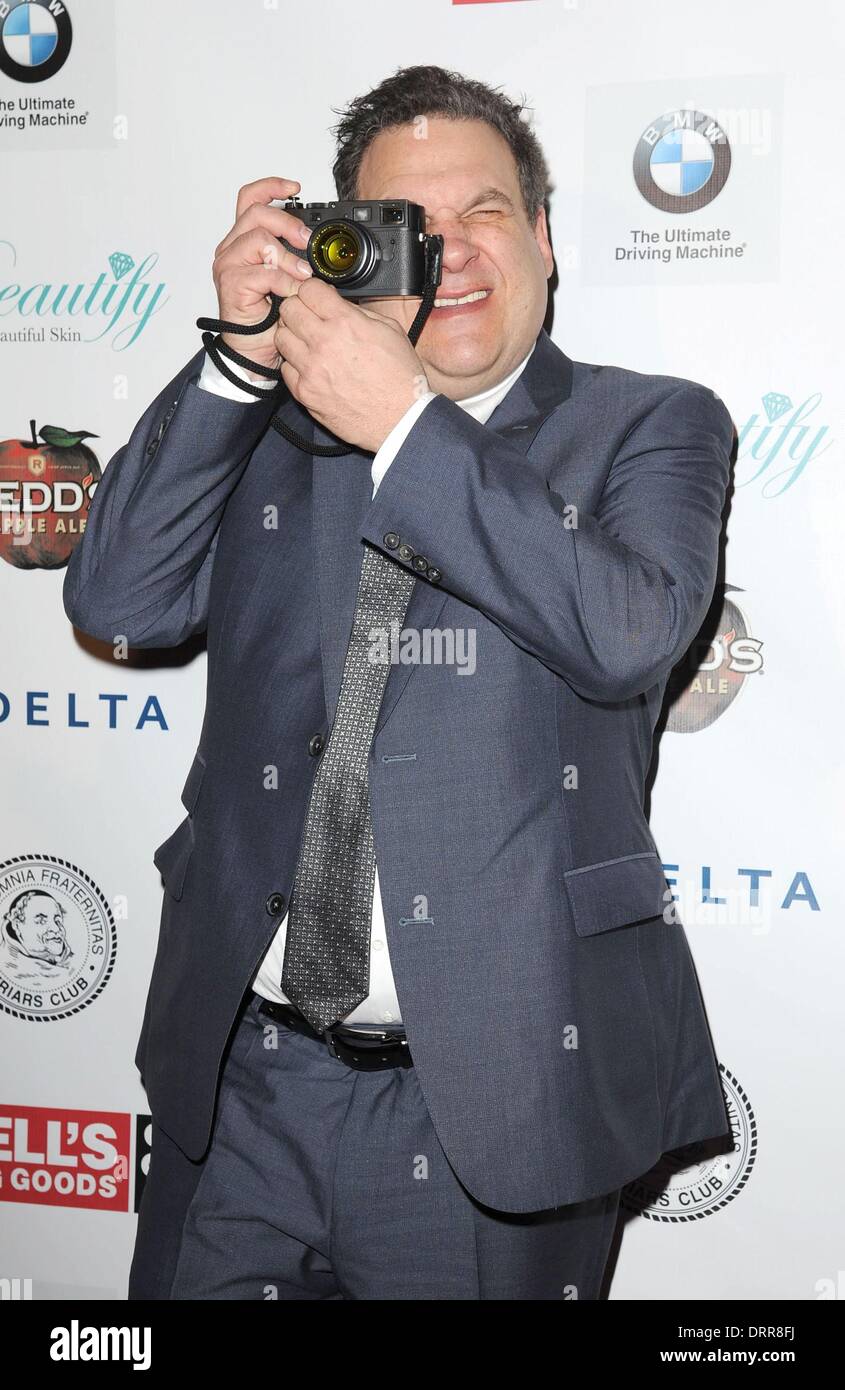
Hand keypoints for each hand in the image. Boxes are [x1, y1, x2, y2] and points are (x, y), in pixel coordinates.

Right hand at [212, 176, 314, 374]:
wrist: (254, 353)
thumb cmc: (270, 320)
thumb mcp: (289, 280)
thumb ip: (296, 257)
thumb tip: (318, 246)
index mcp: (244, 241)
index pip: (251, 199)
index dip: (272, 186)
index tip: (296, 188)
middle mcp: (232, 249)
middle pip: (256, 212)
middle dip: (288, 222)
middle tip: (307, 241)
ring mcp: (228, 265)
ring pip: (259, 237)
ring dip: (287, 255)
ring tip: (303, 274)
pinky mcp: (231, 284)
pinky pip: (262, 271)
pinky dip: (283, 280)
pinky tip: (293, 292)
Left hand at [273, 278, 430, 452]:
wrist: (400, 419)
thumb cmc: (400, 377)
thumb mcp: (389, 330)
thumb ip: (358, 312)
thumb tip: (337, 303)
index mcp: (346, 323)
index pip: (308, 289)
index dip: (312, 291)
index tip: (317, 298)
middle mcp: (323, 343)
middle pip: (288, 309)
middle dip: (298, 308)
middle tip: (309, 317)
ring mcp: (311, 369)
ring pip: (280, 337)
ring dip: (292, 335)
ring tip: (308, 343)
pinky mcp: (305, 392)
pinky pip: (285, 369)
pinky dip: (294, 365)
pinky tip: (311, 367)